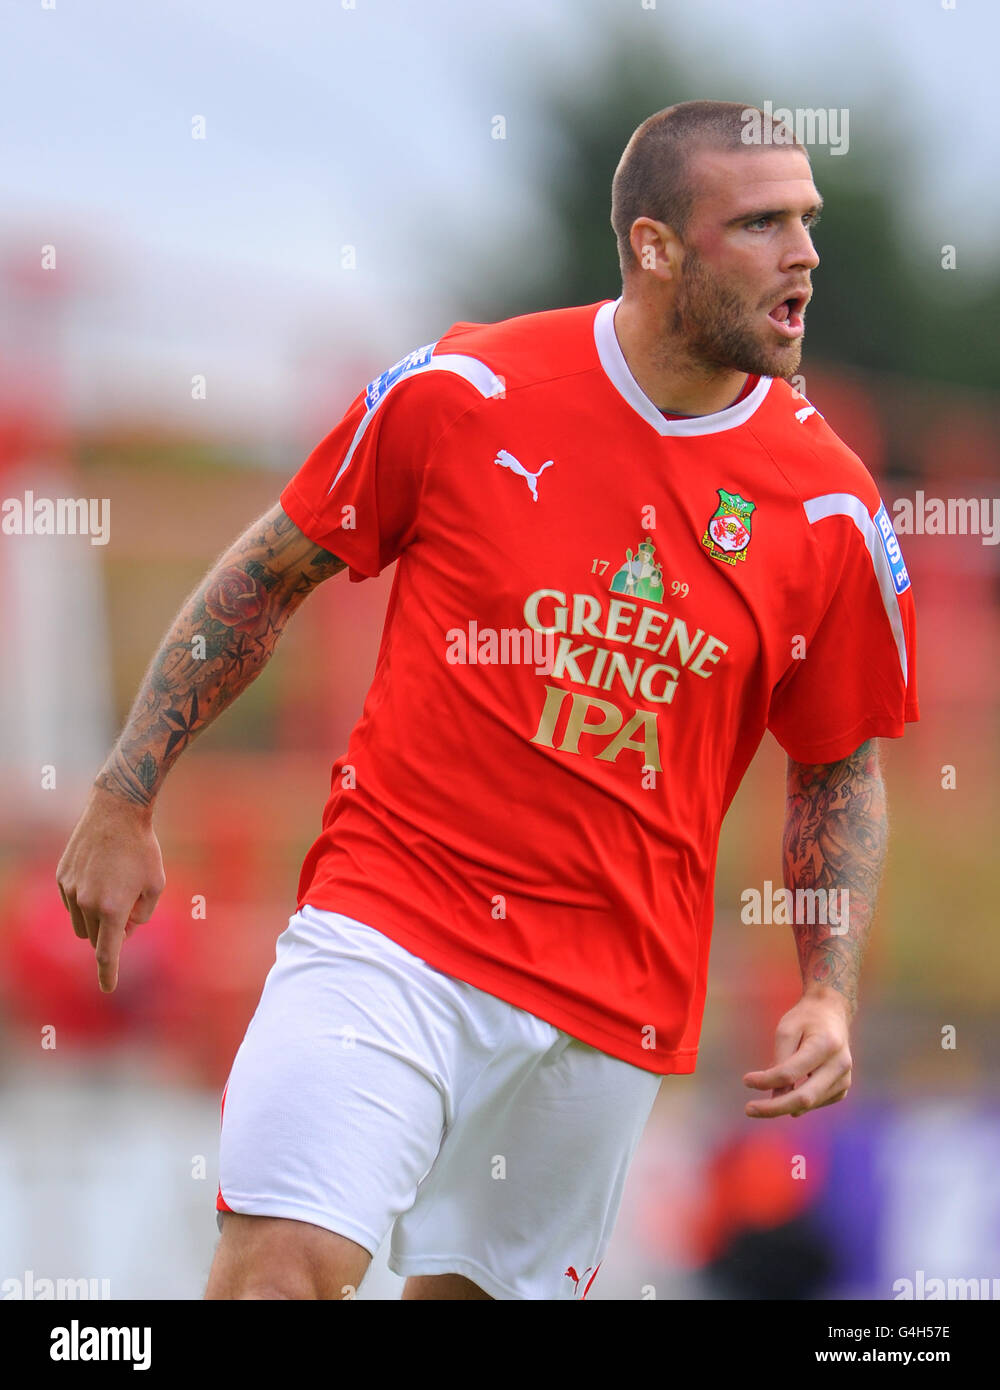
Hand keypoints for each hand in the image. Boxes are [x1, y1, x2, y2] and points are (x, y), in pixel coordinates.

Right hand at [56, 786, 165, 992]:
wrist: (116, 812)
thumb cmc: (142, 849)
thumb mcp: (155, 884)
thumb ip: (142, 914)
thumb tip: (126, 930)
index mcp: (112, 909)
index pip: (107, 952)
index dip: (108, 973)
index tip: (108, 988)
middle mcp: (87, 903)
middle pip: (95, 937)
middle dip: (109, 933)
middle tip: (128, 908)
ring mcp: (70, 890)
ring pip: (80, 923)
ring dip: (96, 918)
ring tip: (115, 887)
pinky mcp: (62, 877)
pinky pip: (72, 902)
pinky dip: (85, 901)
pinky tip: (100, 875)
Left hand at [742, 991, 852, 1118]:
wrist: (831, 1013)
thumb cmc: (805, 1019)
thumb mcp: (786, 1030)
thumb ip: (780, 1061)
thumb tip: (775, 1096)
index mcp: (825, 1045)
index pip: (790, 1072)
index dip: (766, 1080)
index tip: (746, 1080)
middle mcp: (839, 1065)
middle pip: (804, 1098)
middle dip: (774, 1108)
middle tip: (749, 1110)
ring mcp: (844, 1079)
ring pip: (810, 1103)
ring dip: (784, 1104)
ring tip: (765, 1094)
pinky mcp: (842, 1088)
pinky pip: (816, 1102)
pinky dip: (799, 1101)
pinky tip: (789, 1089)